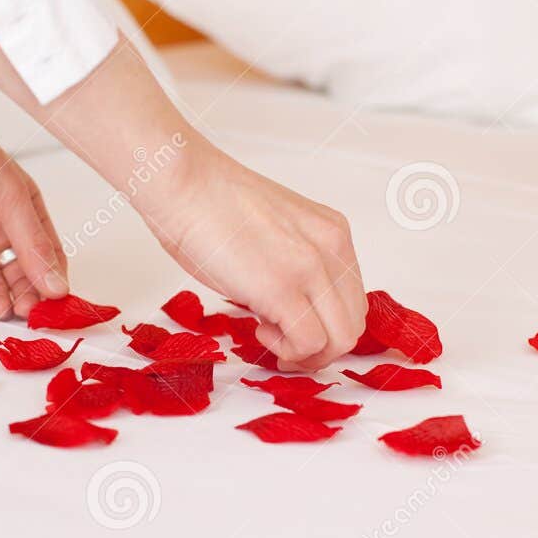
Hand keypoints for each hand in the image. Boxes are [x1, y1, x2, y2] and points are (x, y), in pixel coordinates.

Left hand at [0, 112, 67, 319]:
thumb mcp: (11, 197)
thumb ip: (33, 245)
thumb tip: (56, 287)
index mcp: (24, 212)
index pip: (48, 255)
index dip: (54, 280)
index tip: (58, 304)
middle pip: (21, 276)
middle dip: (27, 297)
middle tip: (28, 314)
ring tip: (0, 309)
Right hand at [133, 146, 366, 370]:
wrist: (183, 182)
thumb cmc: (212, 205)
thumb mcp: (278, 233)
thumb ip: (297, 266)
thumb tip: (290, 309)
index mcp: (333, 234)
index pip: (353, 299)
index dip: (328, 326)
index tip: (298, 332)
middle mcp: (332, 249)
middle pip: (354, 323)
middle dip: (323, 349)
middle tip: (287, 348)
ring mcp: (311, 269)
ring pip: (341, 339)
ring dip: (306, 354)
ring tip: (269, 336)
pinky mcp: (283, 289)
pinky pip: (309, 344)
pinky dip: (288, 351)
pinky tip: (260, 330)